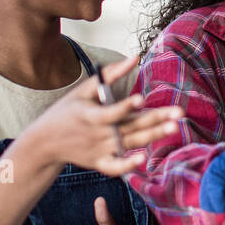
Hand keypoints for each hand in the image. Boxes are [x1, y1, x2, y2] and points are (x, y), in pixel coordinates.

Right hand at [28, 53, 180, 176]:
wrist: (45, 142)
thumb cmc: (66, 111)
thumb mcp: (82, 90)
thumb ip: (109, 75)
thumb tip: (135, 57)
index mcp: (91, 115)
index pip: (111, 112)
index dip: (125, 107)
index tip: (140, 99)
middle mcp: (98, 134)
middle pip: (130, 127)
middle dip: (155, 120)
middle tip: (179, 113)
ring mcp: (100, 150)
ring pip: (130, 143)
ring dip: (152, 136)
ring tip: (174, 128)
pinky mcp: (100, 163)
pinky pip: (116, 167)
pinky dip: (127, 166)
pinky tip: (143, 159)